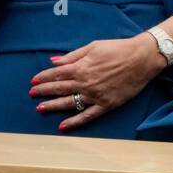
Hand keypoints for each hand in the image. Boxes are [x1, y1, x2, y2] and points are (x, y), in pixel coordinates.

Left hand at [29, 35, 164, 129]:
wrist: (141, 58)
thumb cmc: (117, 49)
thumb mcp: (92, 46)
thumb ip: (72, 56)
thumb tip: (54, 60)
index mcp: (81, 67)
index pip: (56, 74)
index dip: (43, 77)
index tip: (33, 81)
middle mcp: (85, 83)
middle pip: (59, 88)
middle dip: (43, 91)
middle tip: (31, 94)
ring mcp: (95, 96)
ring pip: (69, 103)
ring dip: (53, 106)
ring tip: (40, 108)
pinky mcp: (106, 105)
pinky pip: (87, 116)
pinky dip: (75, 122)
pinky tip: (63, 126)